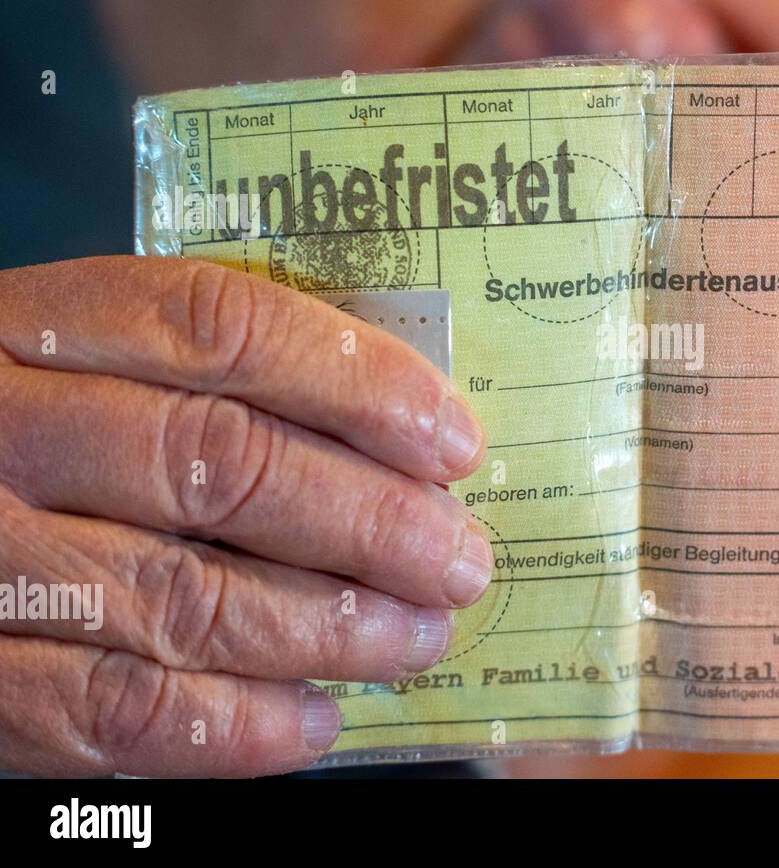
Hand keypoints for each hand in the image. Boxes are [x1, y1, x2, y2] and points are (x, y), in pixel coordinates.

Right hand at [0, 257, 489, 775]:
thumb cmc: (16, 429)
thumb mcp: (76, 365)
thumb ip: (199, 381)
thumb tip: (388, 442)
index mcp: (36, 324)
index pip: (221, 324)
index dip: (356, 380)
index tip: (453, 439)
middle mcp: (0, 428)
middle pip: (220, 464)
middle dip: (369, 521)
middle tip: (459, 560)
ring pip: (182, 596)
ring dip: (329, 629)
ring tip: (416, 640)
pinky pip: (118, 713)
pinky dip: (237, 728)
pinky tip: (315, 723)